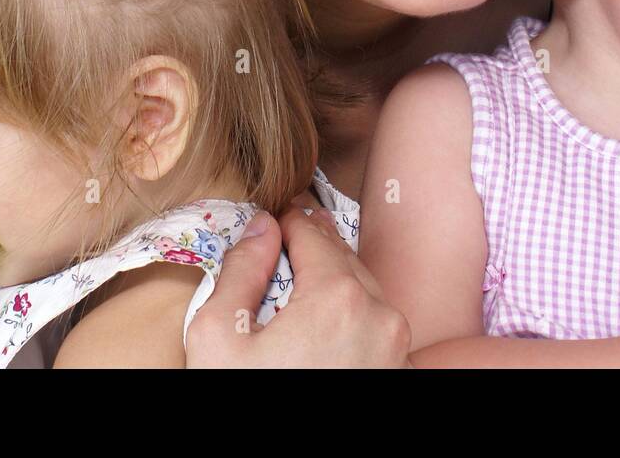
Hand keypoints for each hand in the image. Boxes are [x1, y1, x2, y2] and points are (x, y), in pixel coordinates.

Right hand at [184, 206, 410, 367]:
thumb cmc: (247, 401)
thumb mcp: (219, 336)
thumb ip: (240, 270)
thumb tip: (261, 227)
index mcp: (338, 296)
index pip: (311, 232)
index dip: (287, 221)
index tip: (274, 218)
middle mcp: (380, 315)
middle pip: (343, 258)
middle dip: (313, 247)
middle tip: (289, 237)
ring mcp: (397, 348)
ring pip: (365, 291)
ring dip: (336, 279)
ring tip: (305, 276)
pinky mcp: (400, 373)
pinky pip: (377, 326)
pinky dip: (353, 314)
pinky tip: (325, 322)